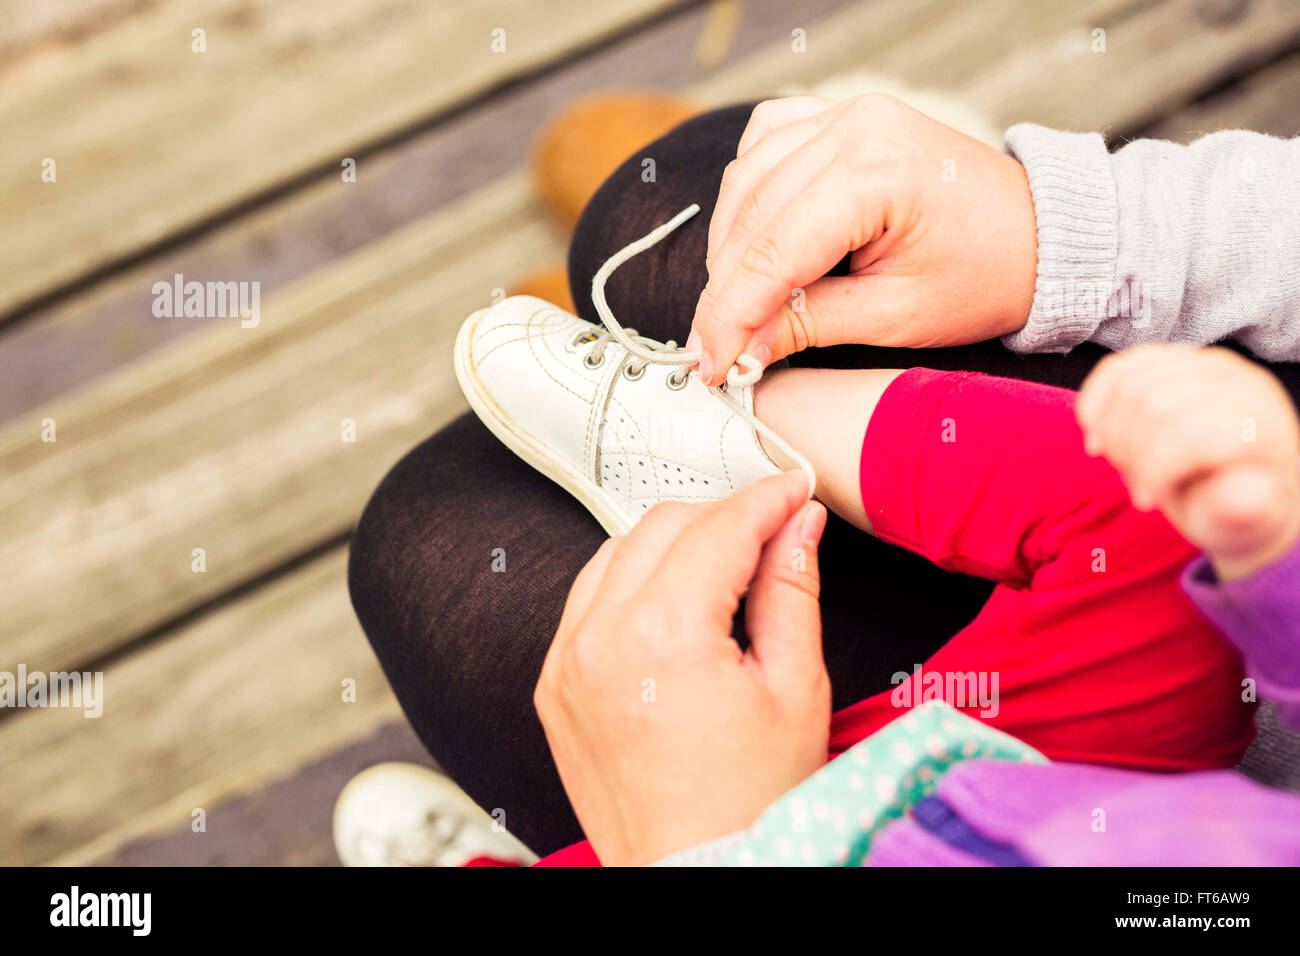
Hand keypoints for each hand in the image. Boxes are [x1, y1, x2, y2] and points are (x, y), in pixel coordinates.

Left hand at [534, 473, 829, 864]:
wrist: (698, 875)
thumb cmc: (750, 804)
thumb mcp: (794, 689)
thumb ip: (792, 590)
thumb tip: (797, 526)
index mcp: (663, 637)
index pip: (719, 529)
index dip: (765, 500)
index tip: (791, 491)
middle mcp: (599, 640)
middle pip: (660, 526)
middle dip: (720, 516)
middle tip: (769, 532)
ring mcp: (565, 662)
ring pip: (614, 553)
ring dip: (670, 545)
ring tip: (724, 570)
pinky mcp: (552, 685)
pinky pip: (585, 601)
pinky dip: (628, 584)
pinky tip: (671, 605)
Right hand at [688, 94, 1037, 384]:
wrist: (1038, 234)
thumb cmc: (982, 276)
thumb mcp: (893, 317)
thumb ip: (805, 327)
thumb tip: (736, 351)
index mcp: (877, 173)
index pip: (772, 253)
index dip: (729, 316)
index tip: (709, 366)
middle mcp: (855, 127)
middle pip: (750, 217)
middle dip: (725, 292)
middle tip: (716, 350)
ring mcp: (845, 113)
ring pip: (745, 181)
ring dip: (729, 248)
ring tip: (735, 306)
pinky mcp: (838, 117)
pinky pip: (764, 149)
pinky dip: (746, 197)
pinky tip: (751, 239)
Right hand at [1076, 344, 1299, 580]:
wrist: (1240, 486)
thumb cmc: (1236, 508)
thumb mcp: (1246, 523)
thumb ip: (1245, 512)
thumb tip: (1249, 497)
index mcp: (1257, 420)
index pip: (1186, 432)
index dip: (1151, 471)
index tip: (1145, 503)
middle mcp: (1235, 380)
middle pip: (1149, 403)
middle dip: (1128, 452)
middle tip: (1137, 484)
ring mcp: (1201, 363)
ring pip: (1127, 385)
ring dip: (1110, 434)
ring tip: (1125, 465)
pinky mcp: (1173, 359)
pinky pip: (1116, 369)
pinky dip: (1094, 404)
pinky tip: (1098, 436)